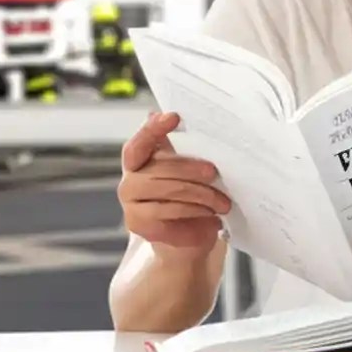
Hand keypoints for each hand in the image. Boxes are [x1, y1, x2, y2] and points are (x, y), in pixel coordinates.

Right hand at [118, 111, 230, 256]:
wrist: (181, 234)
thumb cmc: (182, 196)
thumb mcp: (182, 169)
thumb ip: (180, 146)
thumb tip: (182, 117)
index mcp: (136, 161)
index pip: (141, 142)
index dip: (154, 128)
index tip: (174, 117)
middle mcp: (128, 181)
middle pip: (161, 169)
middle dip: (191, 170)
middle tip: (213, 172)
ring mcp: (131, 204)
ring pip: (170, 193)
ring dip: (201, 195)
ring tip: (222, 201)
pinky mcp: (140, 225)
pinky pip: (172, 213)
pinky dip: (195, 211)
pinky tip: (211, 214)